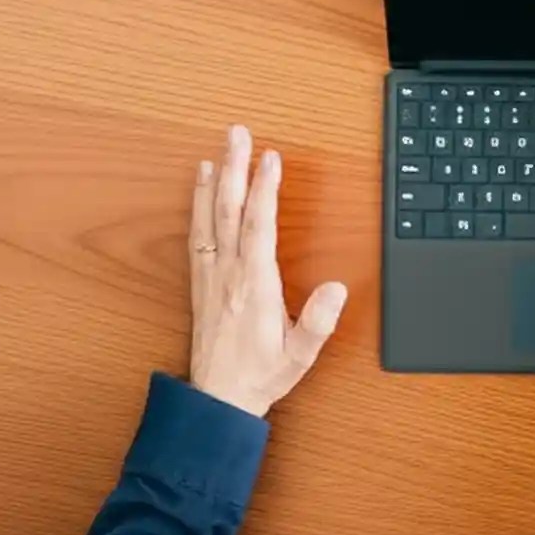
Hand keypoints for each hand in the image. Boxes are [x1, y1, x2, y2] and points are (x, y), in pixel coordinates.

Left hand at [187, 125, 347, 416]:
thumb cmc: (262, 375)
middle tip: (238, 133)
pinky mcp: (201, 282)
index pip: (260, 226)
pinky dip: (199, 204)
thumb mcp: (300, 356)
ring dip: (214, 180)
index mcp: (255, 286)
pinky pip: (198, 234)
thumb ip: (318, 323)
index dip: (265, 190)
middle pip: (230, 210)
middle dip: (235, 169)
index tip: (271, 159)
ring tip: (218, 149)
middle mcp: (229, 274)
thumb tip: (336, 288)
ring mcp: (211, 276)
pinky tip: (201, 185)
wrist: (218, 400)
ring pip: (210, 217)